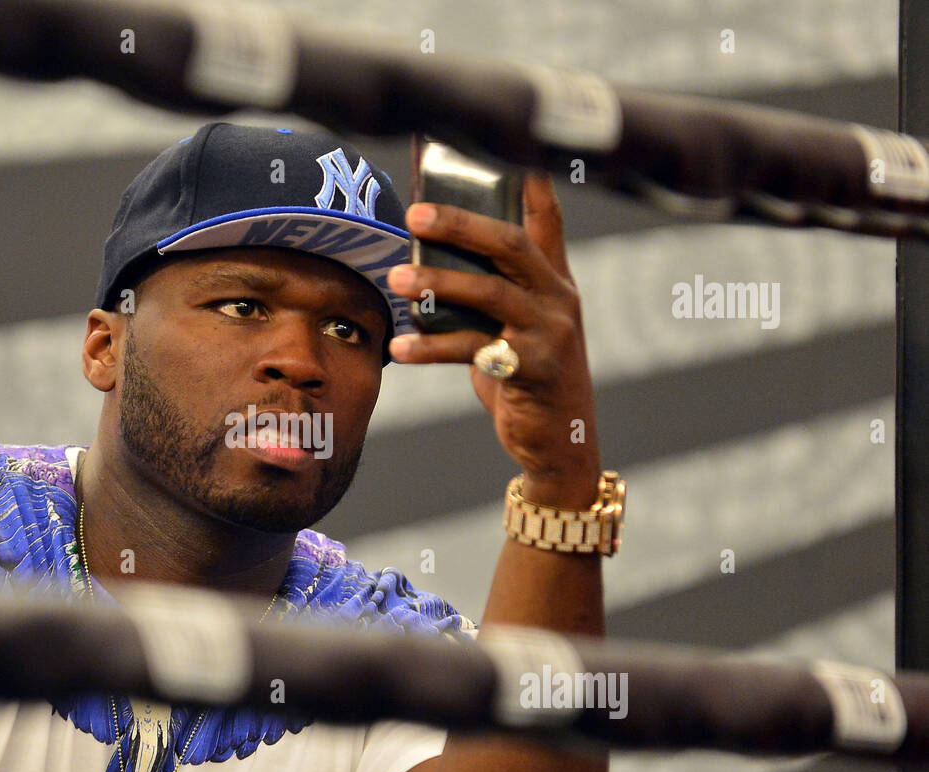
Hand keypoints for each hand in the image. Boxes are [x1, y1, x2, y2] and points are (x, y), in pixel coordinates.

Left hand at [386, 173, 599, 506]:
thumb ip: (485, 292)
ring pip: (491, 294)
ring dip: (439, 284)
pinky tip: (399, 348)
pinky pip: (473, 349)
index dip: (529, 181)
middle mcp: (558, 298)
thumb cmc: (525, 377)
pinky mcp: (534, 369)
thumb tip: (420, 259)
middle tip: (415, 214)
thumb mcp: (511, 328)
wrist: (559, 443)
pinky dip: (432, 347)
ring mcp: (550, 333)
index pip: (545, 219)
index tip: (508, 145)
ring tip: (395, 280)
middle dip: (462, 224)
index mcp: (553, 281)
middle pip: (511, 245)